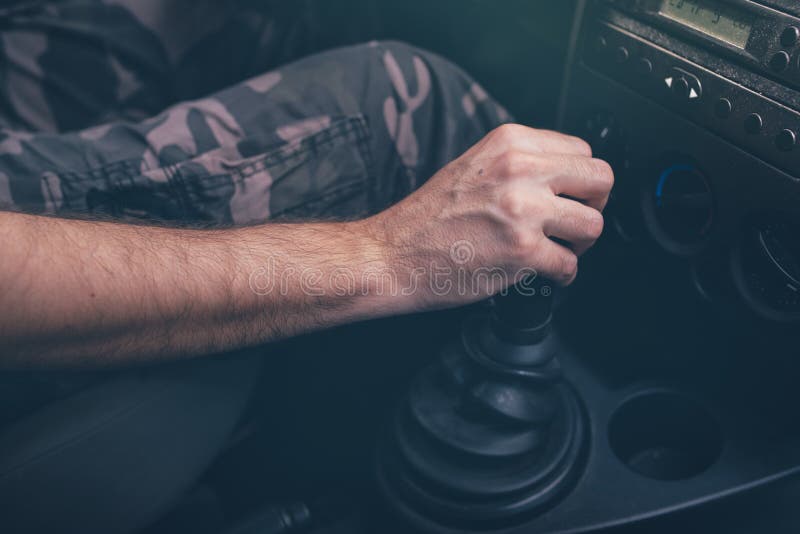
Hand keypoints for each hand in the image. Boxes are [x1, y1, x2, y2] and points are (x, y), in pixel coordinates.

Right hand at [366, 123, 613, 308]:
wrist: (391, 254)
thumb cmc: (426, 218)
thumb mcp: (474, 166)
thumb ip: (518, 163)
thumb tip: (561, 176)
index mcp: (509, 143)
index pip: (581, 150)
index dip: (580, 180)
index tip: (569, 197)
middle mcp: (519, 169)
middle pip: (600, 180)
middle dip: (593, 206)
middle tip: (573, 222)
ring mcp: (523, 210)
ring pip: (593, 224)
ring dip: (580, 243)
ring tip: (558, 249)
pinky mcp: (522, 250)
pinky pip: (570, 265)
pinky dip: (561, 275)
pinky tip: (542, 272)